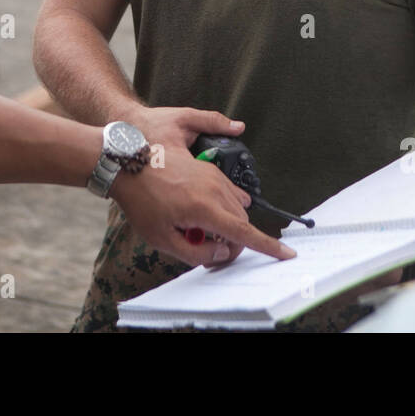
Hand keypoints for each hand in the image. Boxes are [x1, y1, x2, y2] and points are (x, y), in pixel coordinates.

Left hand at [109, 108, 295, 267]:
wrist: (128, 162)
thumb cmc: (141, 201)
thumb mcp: (162, 238)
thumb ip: (196, 252)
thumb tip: (221, 251)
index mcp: (206, 208)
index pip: (245, 232)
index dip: (268, 246)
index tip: (286, 254)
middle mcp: (215, 190)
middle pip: (241, 221)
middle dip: (234, 240)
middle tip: (210, 251)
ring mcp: (213, 176)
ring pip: (235, 206)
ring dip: (226, 222)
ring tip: (197, 230)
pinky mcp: (207, 168)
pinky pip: (227, 191)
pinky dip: (221, 206)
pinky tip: (197, 212)